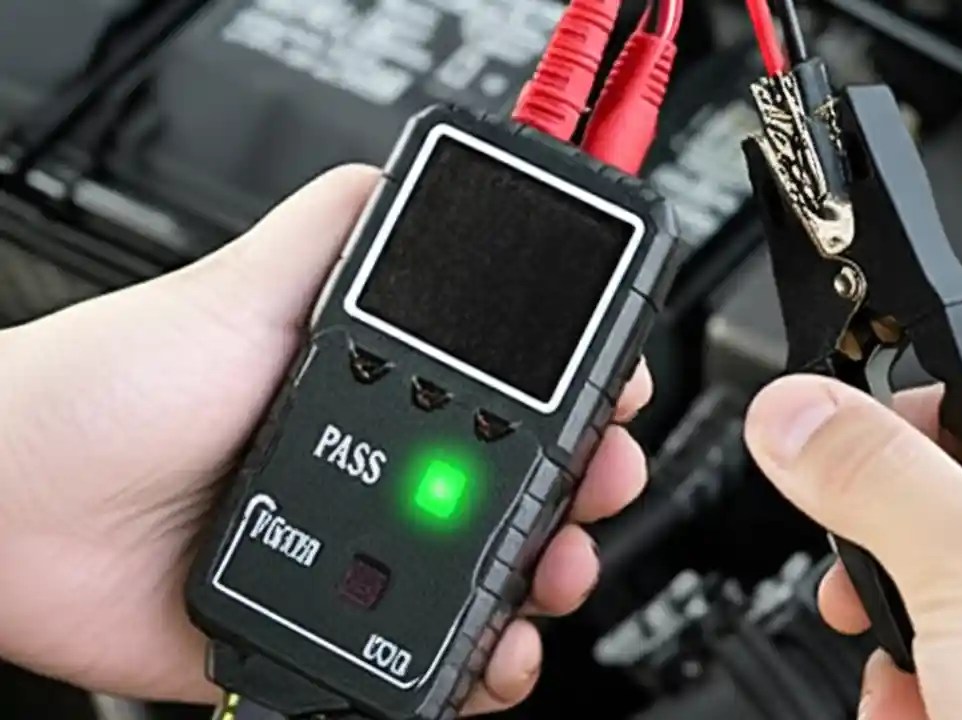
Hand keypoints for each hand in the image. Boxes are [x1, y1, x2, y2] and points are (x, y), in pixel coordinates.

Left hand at [0, 166, 652, 713]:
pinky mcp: (339, 634)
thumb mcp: (244, 286)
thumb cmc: (113, 389)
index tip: (613, 400)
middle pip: (530, 490)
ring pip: (500, 579)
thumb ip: (339, 227)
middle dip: (589, 490)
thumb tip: (425, 176)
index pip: (518, 392)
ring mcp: (369, 554)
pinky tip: (492, 651)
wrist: (17, 508)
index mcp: (388, 388)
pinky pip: (438, 663)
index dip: (582, 398)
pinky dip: (484, 668)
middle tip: (596, 486)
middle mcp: (391, 470)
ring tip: (546, 576)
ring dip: (549, 582)